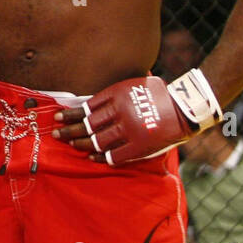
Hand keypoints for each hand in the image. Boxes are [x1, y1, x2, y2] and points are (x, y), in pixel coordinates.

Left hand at [54, 74, 203, 164]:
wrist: (186, 108)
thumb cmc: (158, 94)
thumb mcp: (132, 86)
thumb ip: (113, 94)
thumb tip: (91, 101)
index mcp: (117, 96)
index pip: (86, 107)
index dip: (71, 114)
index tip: (58, 117)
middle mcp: (120, 113)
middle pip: (87, 125)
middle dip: (69, 130)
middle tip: (56, 134)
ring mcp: (129, 131)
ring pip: (97, 140)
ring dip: (81, 143)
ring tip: (70, 143)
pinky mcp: (139, 146)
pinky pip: (114, 155)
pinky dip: (101, 157)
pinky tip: (91, 156)